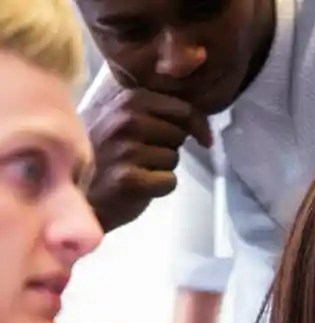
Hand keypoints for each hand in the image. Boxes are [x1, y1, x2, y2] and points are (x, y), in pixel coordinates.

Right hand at [82, 76, 212, 233]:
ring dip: (162, 168)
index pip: (181, 107)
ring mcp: (126, 149)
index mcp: (125, 101)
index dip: (196, 124)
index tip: (204, 138)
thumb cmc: (103, 158)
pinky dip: (160, 187)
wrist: (76, 194)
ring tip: (136, 169)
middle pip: (179, 133)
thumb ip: (152, 113)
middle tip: (144, 156)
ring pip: (174, 158)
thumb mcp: (121, 122)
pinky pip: (169, 181)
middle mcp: (125, 121)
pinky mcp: (129, 179)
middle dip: (170, 146)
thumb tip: (199, 120)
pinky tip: (138, 186)